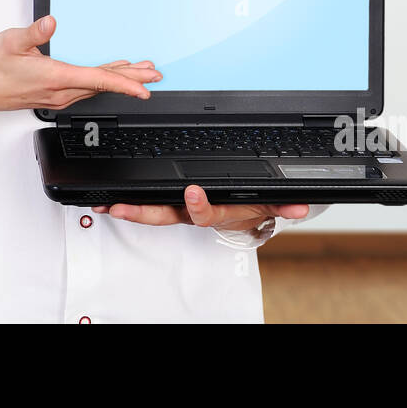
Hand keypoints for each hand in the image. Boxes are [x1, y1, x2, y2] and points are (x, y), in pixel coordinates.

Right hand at [0, 15, 159, 115]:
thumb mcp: (10, 42)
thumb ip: (34, 32)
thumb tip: (51, 22)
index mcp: (54, 77)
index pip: (97, 80)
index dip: (124, 84)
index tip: (144, 88)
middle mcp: (60, 92)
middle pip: (103, 85)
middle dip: (132, 80)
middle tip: (155, 76)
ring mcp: (58, 97)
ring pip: (95, 88)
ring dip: (119, 80)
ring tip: (140, 74)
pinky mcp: (53, 96)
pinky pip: (85, 90)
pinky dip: (103, 82)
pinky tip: (109, 76)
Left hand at [92, 184, 310, 237]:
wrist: (243, 213)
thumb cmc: (250, 206)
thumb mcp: (267, 205)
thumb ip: (282, 205)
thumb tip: (301, 205)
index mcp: (216, 212)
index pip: (204, 212)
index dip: (198, 205)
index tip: (192, 192)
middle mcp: (192, 212)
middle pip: (164, 215)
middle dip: (141, 213)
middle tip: (120, 207)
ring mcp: (179, 208)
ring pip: (151, 210)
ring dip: (128, 208)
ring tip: (105, 204)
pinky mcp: (171, 201)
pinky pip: (148, 202)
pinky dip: (129, 202)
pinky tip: (108, 199)